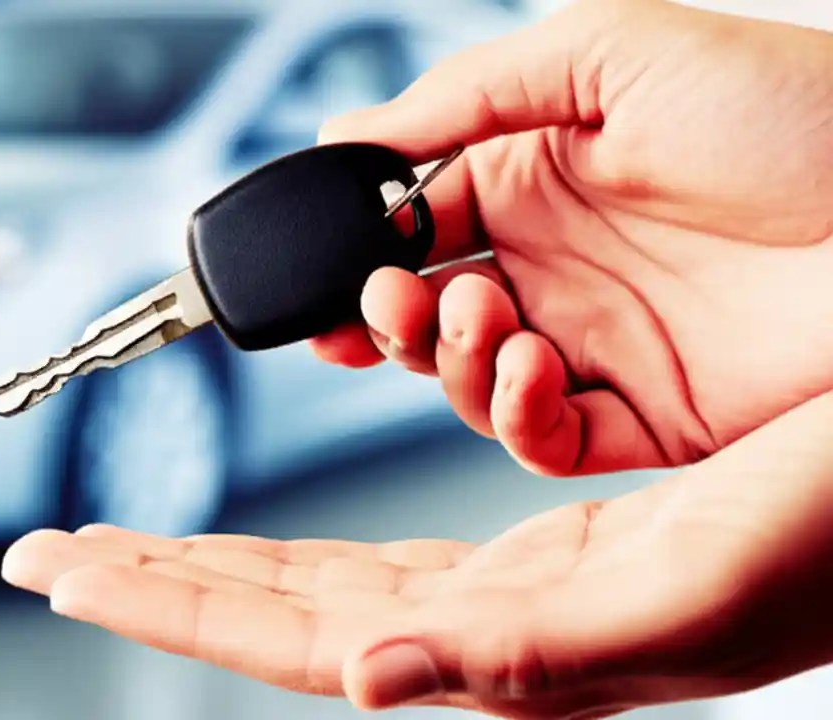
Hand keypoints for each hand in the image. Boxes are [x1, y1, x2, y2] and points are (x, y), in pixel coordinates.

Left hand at [4, 391, 832, 717]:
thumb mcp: (679, 599)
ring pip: (315, 586)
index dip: (170, 605)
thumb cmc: (823, 545)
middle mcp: (482, 632)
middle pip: (276, 612)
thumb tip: (366, 678)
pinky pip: (380, 556)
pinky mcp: (533, 551)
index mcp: (498, 649)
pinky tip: (263, 550)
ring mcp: (502, 596)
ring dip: (210, 562)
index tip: (65, 574)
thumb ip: (521, 655)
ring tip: (118, 544)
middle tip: (47, 555)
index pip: (290, 637)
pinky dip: (302, 547)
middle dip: (155, 581)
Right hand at [312, 0, 832, 476]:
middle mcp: (557, 266)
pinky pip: (542, 439)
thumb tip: (345, 137)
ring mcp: (594, 344)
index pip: (415, 223)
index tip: (319, 263)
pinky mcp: (641, 417)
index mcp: (539, 179)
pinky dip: (513, 415)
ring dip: (447, 359)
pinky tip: (532, 366)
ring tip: (479, 314)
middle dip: (382, 318)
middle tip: (385, 301)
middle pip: (425, 312)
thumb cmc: (795, 113)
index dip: (357, 249)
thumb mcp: (613, 52)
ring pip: (467, 381)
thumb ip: (469, 92)